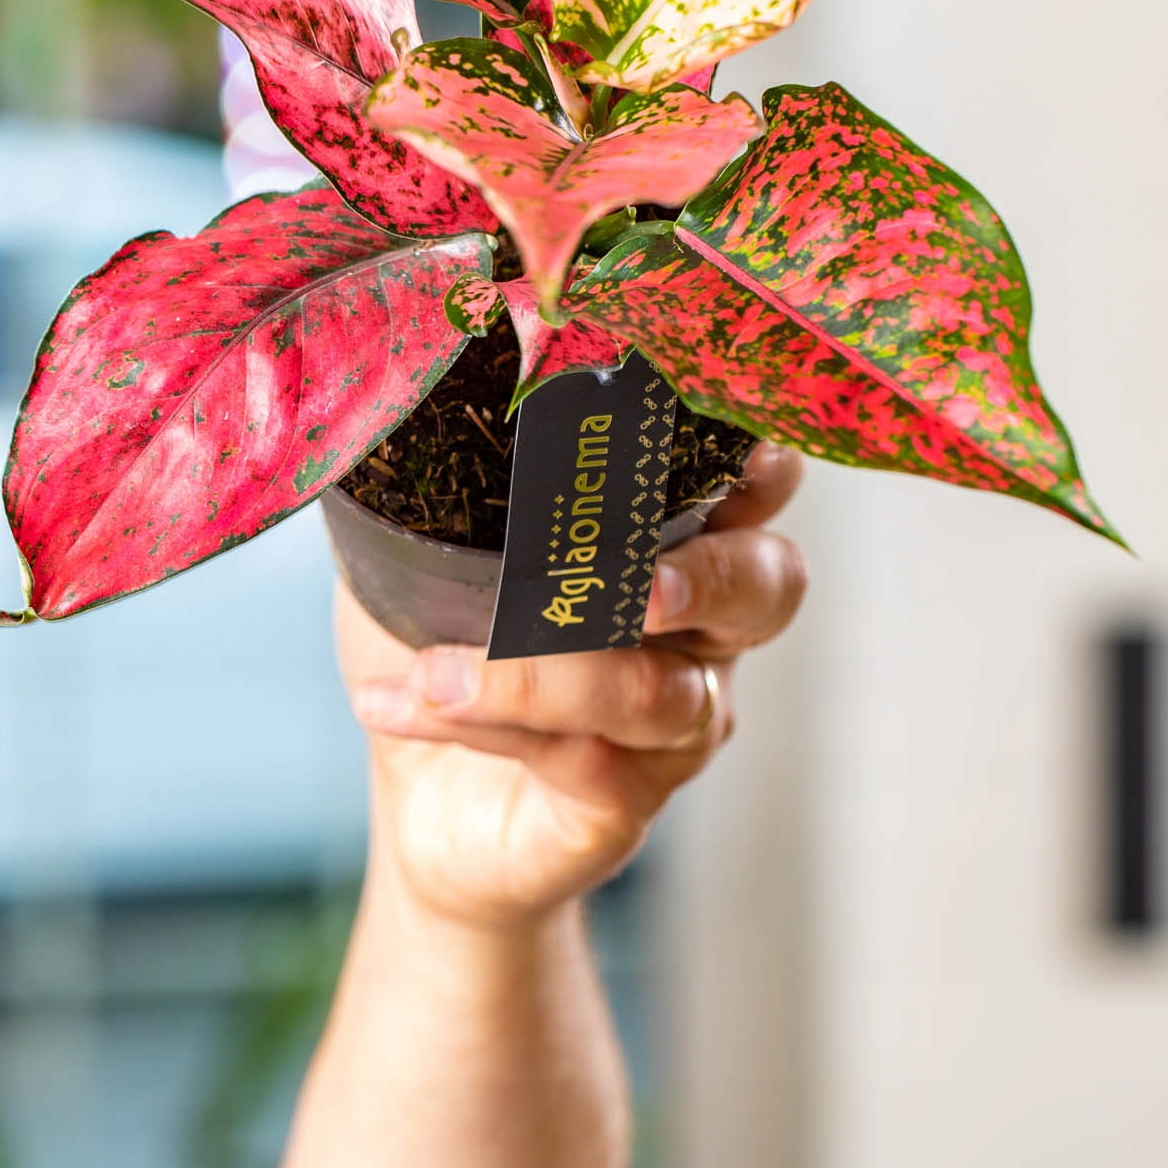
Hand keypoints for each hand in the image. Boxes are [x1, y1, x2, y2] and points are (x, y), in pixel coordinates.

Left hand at [341, 442, 805, 927]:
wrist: (418, 797)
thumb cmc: (446, 638)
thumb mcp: (437, 540)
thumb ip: (463, 468)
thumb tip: (442, 366)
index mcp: (677, 538)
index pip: (757, 486)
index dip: (760, 466)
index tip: (724, 446)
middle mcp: (703, 631)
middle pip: (767, 587)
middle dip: (709, 576)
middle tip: (639, 587)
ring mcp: (677, 725)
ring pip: (654, 692)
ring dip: (535, 675)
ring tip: (434, 669)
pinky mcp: (630, 802)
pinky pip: (585, 763)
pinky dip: (482, 728)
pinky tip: (401, 704)